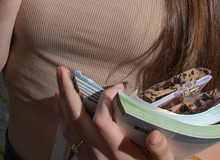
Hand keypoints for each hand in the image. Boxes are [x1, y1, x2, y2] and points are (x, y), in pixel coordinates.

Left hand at [55, 66, 170, 159]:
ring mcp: (89, 157)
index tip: (118, 87)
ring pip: (70, 127)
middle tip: (62, 69)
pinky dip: (62, 117)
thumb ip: (160, 152)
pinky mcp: (85, 159)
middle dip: (68, 93)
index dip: (105, 99)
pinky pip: (68, 136)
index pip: (102, 122)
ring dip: (62, 102)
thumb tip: (155, 135)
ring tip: (59, 79)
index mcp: (119, 153)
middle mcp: (100, 155)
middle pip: (77, 120)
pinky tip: (60, 103)